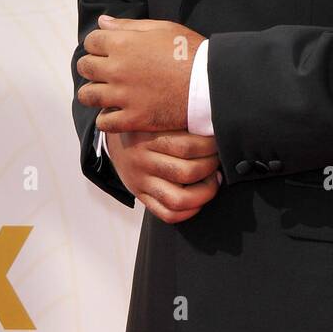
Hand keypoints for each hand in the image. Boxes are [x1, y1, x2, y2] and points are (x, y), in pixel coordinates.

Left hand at [77, 15, 205, 132]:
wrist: (211, 82)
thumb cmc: (190, 51)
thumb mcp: (162, 28)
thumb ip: (128, 25)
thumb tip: (102, 21)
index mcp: (124, 43)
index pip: (91, 42)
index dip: (98, 45)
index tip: (107, 50)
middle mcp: (118, 69)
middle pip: (85, 67)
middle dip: (92, 67)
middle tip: (105, 71)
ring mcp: (124, 95)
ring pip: (88, 96)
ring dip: (94, 93)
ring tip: (107, 93)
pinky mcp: (134, 118)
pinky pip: (104, 123)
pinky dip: (106, 119)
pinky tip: (116, 113)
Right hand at [105, 125, 221, 224]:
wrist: (115, 140)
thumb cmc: (146, 126)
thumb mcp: (158, 117)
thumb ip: (181, 121)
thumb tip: (214, 127)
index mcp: (148, 138)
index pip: (188, 147)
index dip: (210, 147)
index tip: (217, 141)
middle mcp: (142, 162)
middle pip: (187, 173)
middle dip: (211, 167)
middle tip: (216, 159)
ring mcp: (141, 183)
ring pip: (179, 199)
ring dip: (205, 192)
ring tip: (212, 179)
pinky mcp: (141, 197)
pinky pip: (167, 214)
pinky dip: (189, 212)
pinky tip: (198, 199)